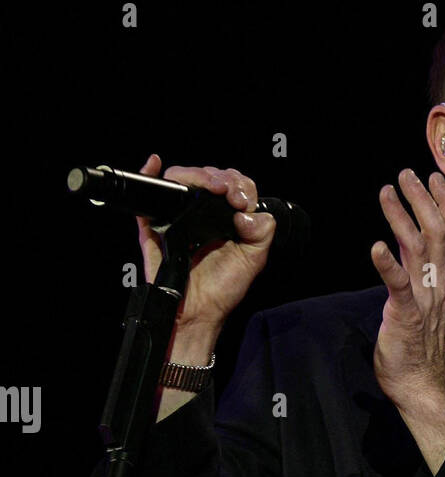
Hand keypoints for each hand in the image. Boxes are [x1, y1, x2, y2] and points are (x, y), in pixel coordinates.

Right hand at [136, 154, 276, 333]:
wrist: (197, 312)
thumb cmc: (222, 289)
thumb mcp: (253, 259)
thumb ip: (261, 232)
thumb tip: (245, 212)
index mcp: (226, 219)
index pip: (234, 186)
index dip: (239, 186)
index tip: (241, 201)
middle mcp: (203, 214)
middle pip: (209, 177)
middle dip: (222, 178)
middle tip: (228, 193)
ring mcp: (179, 217)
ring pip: (184, 180)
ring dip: (198, 174)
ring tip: (212, 185)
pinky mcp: (156, 226)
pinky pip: (150, 197)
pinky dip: (151, 174)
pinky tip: (156, 164)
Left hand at [370, 169, 444, 411]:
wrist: (421, 383)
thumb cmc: (418, 345)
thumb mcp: (424, 301)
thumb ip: (420, 273)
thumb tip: (407, 247)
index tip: (434, 177)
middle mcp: (439, 284)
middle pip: (438, 231)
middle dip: (422, 198)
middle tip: (405, 174)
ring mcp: (424, 299)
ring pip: (420, 249)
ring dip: (402, 217)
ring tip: (386, 192)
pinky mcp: (406, 315)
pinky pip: (399, 286)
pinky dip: (388, 265)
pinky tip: (375, 247)